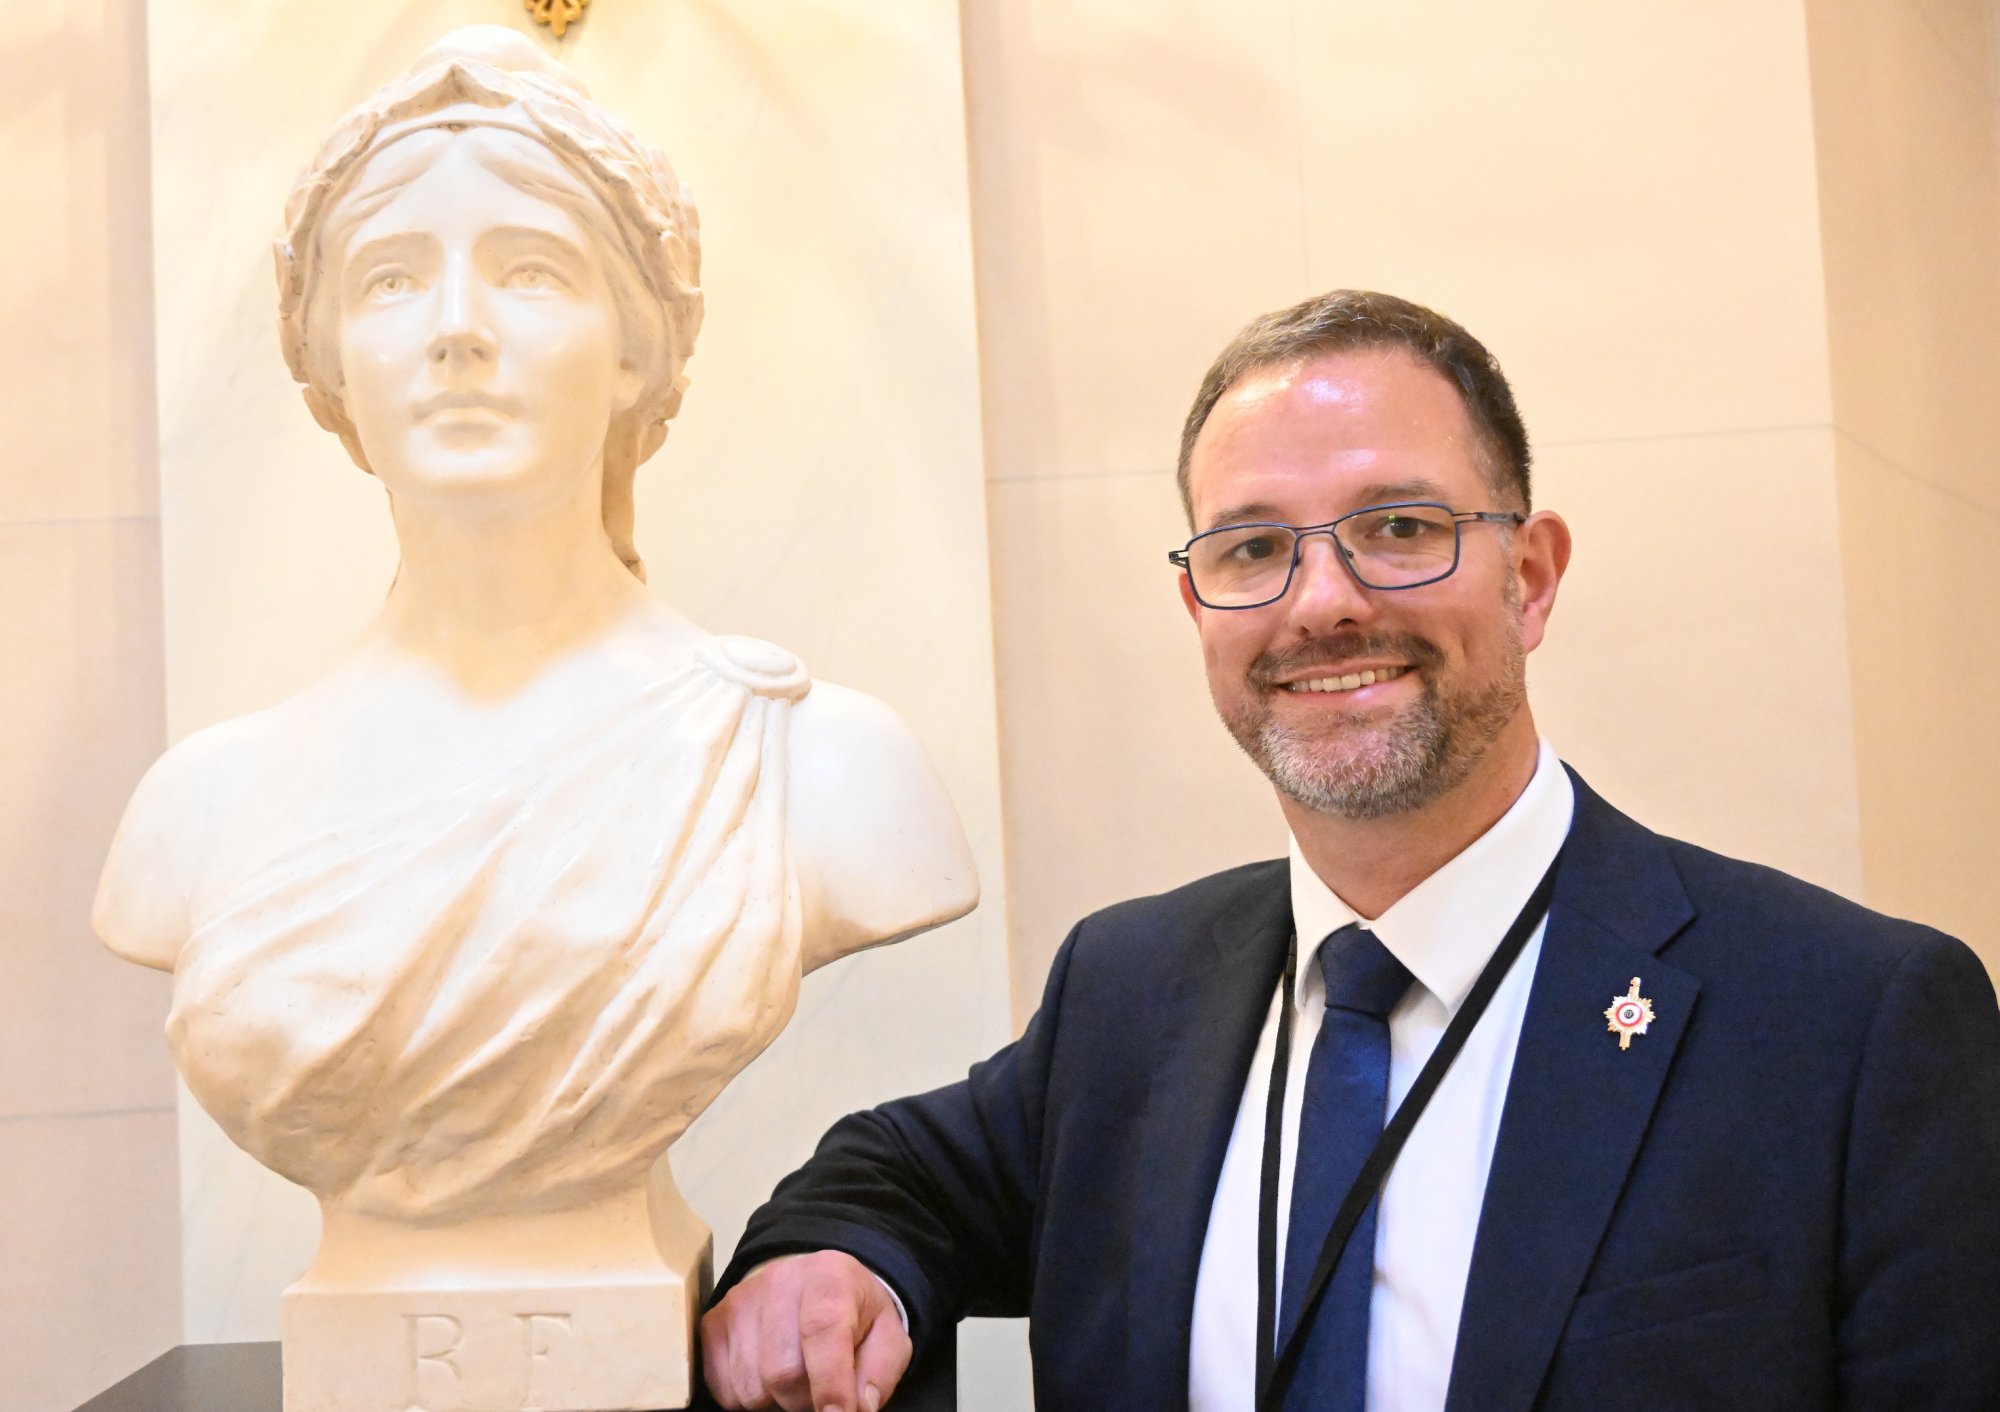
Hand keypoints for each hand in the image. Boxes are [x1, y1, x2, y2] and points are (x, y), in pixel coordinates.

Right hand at [700, 1250, 912, 1410]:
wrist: (811, 1282)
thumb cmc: (853, 1313)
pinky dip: (748, 1397)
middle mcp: (778, 1282)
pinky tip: (768, 1375)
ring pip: (750, 1385)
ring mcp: (740, 1301)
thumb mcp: (886, 1335)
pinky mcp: (713, 1323)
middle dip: (805, 1399)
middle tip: (822, 1391)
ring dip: (776, 1400)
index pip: (823, 1330)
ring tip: (797, 1379)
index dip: (830, 1383)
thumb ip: (880, 1371)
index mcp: (829, 1277)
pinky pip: (724, 1388)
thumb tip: (858, 1407)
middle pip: (782, 1371)